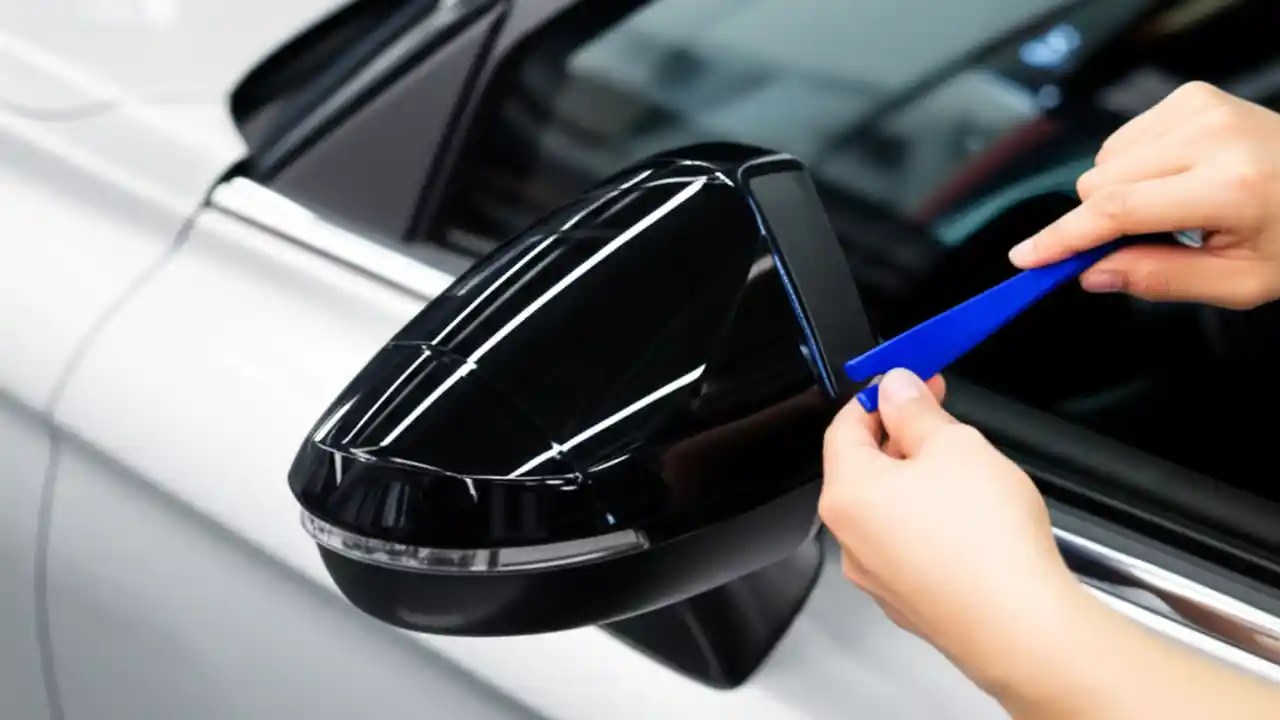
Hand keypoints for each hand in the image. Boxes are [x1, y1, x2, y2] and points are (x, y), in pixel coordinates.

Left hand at [819, 369, 1085, 690]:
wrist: (1022, 628)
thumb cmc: (985, 541)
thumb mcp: (954, 445)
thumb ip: (916, 411)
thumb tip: (897, 389)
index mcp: (846, 495)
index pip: (843, 427)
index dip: (878, 396)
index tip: (909, 380)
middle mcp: (851, 539)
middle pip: (865, 468)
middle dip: (902, 436)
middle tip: (943, 414)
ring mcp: (879, 575)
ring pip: (890, 508)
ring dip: (920, 479)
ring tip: (968, 468)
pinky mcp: (911, 600)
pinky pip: (912, 544)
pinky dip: (933, 521)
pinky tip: (973, 517)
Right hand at [1008, 81, 1279, 309]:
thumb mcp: (1240, 282)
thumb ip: (1161, 279)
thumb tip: (1092, 272)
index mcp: (1230, 187)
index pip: (1118, 212)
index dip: (1063, 239)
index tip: (1026, 258)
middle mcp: (1212, 136)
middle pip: (1100, 185)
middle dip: (1102, 222)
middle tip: (1142, 244)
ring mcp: (1200, 108)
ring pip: (1104, 162)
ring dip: (1120, 193)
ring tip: (1173, 208)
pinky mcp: (1191, 96)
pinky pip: (1122, 142)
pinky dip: (1134, 168)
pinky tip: (1174, 180)